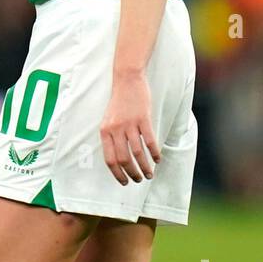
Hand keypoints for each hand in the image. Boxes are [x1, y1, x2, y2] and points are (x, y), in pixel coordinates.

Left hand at [100, 70, 160, 184]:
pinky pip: (149, 141)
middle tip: (139, 179)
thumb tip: (117, 159)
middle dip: (132, 173)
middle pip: (124, 159)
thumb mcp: (108, 120)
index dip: (117, 173)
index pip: (110, 159)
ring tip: (149, 174)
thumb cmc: (118, 102)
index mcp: (105, 131)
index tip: (124, 181)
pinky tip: (158, 159)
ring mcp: (130, 124)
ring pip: (137, 153)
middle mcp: (115, 129)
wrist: (127, 80)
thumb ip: (111, 137)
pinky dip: (154, 153)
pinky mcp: (143, 118)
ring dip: (144, 167)